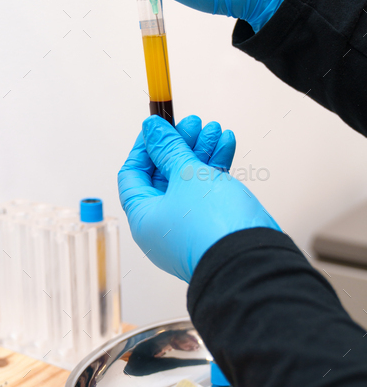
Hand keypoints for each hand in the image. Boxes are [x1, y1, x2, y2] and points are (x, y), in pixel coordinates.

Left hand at [118, 115, 279, 281]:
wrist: (253, 261)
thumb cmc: (213, 230)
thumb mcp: (186, 175)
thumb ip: (168, 148)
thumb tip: (152, 130)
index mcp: (144, 218)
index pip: (133, 175)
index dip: (145, 148)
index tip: (158, 128)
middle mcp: (163, 226)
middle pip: (164, 175)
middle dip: (180, 145)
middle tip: (192, 125)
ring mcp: (188, 227)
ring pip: (189, 181)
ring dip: (200, 152)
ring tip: (213, 130)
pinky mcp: (212, 226)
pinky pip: (208, 191)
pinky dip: (214, 167)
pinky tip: (225, 145)